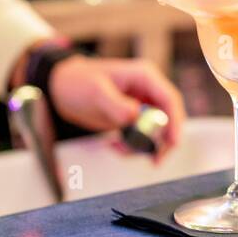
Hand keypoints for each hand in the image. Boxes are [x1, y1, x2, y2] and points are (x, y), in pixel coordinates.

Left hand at [47, 55, 184, 157]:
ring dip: (144, 146)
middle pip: (169, 118)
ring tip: (119, 149)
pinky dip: (132, 146)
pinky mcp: (133, 118)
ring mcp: (141, 105)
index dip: (175, 121)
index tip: (173, 143)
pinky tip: (114, 145)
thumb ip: (116, 104)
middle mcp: (147, 90)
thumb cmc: (78, 81)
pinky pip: (142, 136)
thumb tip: (136, 116)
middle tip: (156, 160)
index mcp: (144, 77)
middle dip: (164, 140)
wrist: (62, 87)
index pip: (169, 99)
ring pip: (157, 130)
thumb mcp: (96, 91)